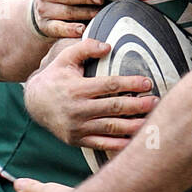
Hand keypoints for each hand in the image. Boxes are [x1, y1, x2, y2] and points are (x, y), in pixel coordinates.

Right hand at [23, 37, 156, 149]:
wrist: (34, 104)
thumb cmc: (55, 77)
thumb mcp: (65, 58)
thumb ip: (85, 48)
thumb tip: (108, 46)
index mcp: (77, 88)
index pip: (109, 85)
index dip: (130, 83)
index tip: (147, 82)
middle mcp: (78, 109)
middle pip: (114, 107)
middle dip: (137, 105)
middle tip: (156, 102)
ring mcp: (78, 127)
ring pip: (111, 127)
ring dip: (133, 125)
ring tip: (151, 121)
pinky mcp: (78, 140)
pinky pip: (102, 144)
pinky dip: (119, 144)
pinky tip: (135, 141)